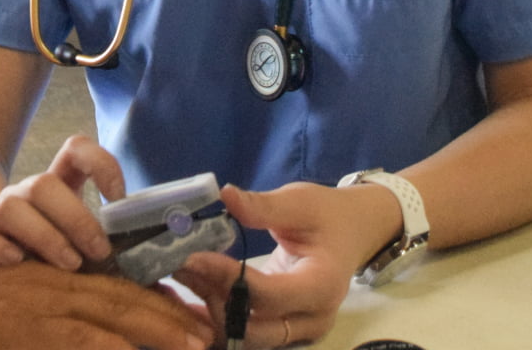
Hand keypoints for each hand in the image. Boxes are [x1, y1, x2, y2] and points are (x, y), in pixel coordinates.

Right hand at [0, 134, 122, 269]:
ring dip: (45, 236)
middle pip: (45, 184)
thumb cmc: (43, 262)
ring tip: (69, 265)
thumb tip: (166, 290)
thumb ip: (116, 262)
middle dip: (76, 217)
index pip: (76, 150)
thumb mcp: (80, 253)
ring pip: (12, 207)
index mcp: (56, 189)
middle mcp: (23, 195)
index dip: (100, 163)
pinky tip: (17, 263)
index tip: (119, 198)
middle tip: (100, 251)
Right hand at [0, 260, 211, 349]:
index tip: (193, 321)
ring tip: (191, 346)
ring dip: (154, 329)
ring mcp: (40, 304)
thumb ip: (54, 323)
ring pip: (109, 313)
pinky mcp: (24, 325)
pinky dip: (105, 346)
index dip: (158, 304)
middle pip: (124, 298)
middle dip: (171, 317)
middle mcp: (54, 286)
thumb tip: (104, 341)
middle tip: (209, 336)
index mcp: (55, 282)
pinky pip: (75, 337)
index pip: (116, 290)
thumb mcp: (17, 310)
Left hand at [173, 182, 395, 347]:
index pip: (269, 295)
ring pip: (244, 338)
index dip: (228, 279)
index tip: (194, 256)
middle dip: (213, 300)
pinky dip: (215, 317)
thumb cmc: (328, 216)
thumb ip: (263, 205)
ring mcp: (298, 331)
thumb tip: (225, 196)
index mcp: (322, 286)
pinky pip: (243, 334)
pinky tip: (188, 296)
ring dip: (209, 311)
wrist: (351, 233)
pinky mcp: (282, 331)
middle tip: (179, 267)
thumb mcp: (301, 202)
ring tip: (181, 277)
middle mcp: (312, 319)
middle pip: (254, 329)